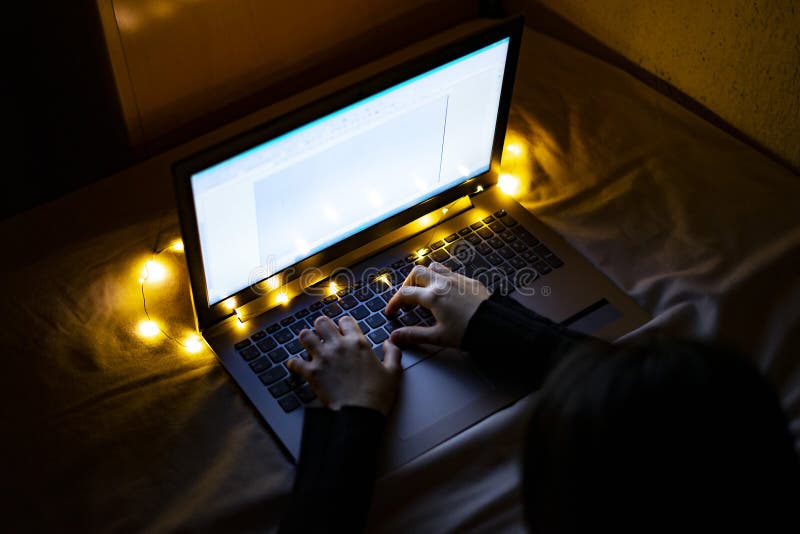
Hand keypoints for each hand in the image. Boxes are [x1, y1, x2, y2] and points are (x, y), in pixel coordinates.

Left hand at [287, 315, 401, 415]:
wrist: (361, 414)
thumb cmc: (378, 395)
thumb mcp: (394, 372)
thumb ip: (393, 353)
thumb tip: (389, 343)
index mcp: (358, 343)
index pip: (345, 320)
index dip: (343, 324)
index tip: (342, 331)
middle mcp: (339, 346)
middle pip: (322, 322)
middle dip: (321, 327)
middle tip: (322, 334)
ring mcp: (323, 358)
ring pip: (305, 336)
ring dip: (306, 340)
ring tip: (308, 345)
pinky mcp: (312, 373)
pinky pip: (295, 362)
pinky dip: (294, 364)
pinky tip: (297, 366)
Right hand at [385, 262, 490, 347]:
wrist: (497, 326)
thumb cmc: (469, 332)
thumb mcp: (438, 337)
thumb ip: (414, 335)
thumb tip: (396, 336)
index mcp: (433, 296)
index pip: (405, 294)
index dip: (394, 303)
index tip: (392, 312)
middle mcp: (443, 283)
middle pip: (416, 273)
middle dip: (407, 284)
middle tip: (408, 299)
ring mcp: (457, 279)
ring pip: (433, 267)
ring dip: (424, 277)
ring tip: (424, 292)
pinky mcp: (469, 281)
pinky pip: (450, 272)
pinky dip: (441, 279)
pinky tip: (445, 293)